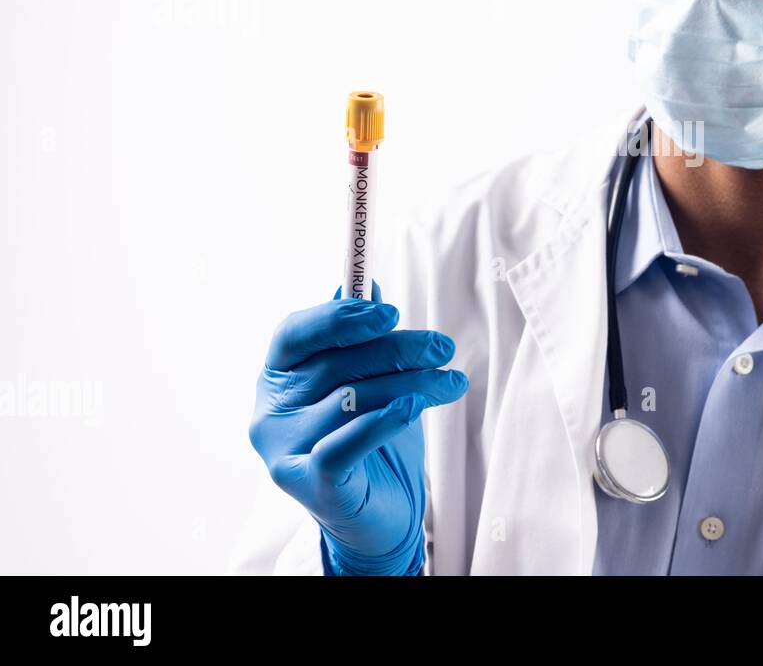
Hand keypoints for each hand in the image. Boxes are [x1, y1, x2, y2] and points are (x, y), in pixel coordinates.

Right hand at [248, 281, 468, 573]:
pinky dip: (383, 421)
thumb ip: (362, 338)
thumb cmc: (372, 441)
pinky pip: (346, 443)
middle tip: (442, 347)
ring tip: (451, 381)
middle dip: (398, 350)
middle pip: (335, 363)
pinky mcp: (307, 484)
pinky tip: (414, 408)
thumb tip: (367, 286)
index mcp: (277, 377)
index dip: (340, 317)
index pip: (295, 332)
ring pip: (351, 399)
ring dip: (410, 383)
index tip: (390, 313)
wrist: (378, 517)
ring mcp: (283, 450)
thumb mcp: (370, 382)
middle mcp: (270, 412)